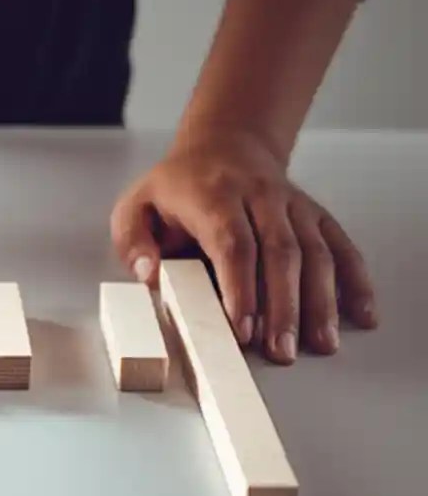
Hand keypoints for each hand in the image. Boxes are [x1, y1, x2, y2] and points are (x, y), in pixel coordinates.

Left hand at [111, 129, 376, 363]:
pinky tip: (362, 314)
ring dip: (320, 300)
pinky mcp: (314, 214)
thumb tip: (148, 274)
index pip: (233, 244)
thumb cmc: (175, 188)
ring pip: (315, 251)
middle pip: (280, 252)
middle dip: (283, 306)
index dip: (241, 288)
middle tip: (281, 351)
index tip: (243, 329)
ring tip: (321, 344)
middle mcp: (259, 197)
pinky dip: (355, 280)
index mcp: (213, 196)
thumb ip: (133, 242)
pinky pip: (340, 245)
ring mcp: (292, 205)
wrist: (224, 144)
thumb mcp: (135, 206)